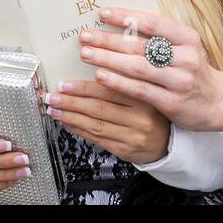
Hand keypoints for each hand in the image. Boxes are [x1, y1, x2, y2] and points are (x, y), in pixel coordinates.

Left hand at [44, 79, 169, 165]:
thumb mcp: (146, 91)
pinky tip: (68, 122)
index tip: (65, 83)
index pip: (109, 91)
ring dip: (71, 116)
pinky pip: (98, 139)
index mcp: (145, 98)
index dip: (84, 87)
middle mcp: (139, 118)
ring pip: (95, 125)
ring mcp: (132, 136)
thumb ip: (124, 82)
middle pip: (99, 108)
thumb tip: (90, 72)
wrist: (169, 143)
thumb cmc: (153, 112)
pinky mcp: (125, 151)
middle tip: (53, 96)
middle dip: (71, 102)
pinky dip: (79, 130)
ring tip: (54, 109)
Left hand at [76, 7, 222, 131]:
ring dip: (109, 59)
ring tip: (87, 54)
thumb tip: (121, 23)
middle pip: (141, 45)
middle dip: (109, 39)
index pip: (153, 23)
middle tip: (85, 35)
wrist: (218, 102)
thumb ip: (159, 37)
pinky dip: (118, 82)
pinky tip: (100, 76)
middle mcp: (186, 57)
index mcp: (188, 37)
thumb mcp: (184, 47)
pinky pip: (140, 90)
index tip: (103, 13)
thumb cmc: (193, 70)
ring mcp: (180, 81)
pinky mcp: (173, 102)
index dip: (127, 17)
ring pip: (138, 67)